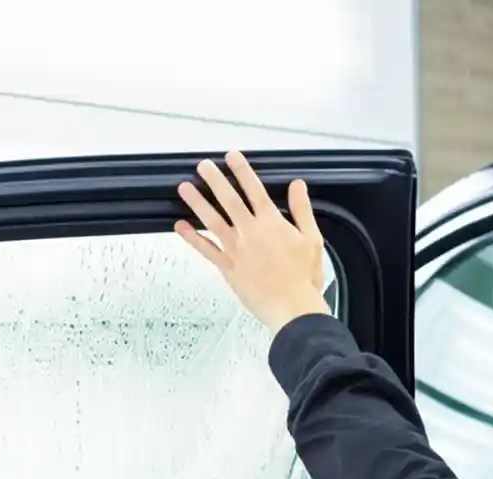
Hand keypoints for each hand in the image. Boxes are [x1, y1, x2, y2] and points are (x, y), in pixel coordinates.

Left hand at [175, 151, 330, 334]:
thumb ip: (302, 209)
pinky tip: (180, 226)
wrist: (292, 307)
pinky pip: (206, 250)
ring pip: (212, 220)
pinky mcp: (228, 268)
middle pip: (229, 200)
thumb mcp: (311, 238)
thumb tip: (298, 186)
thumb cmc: (304, 277)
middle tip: (202, 166)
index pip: (254, 189)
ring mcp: (236, 250)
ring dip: (197, 202)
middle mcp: (250, 232)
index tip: (231, 157)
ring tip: (184, 188)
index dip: (242, 171)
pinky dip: (192, 238)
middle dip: (214, 180)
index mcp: (271, 223)